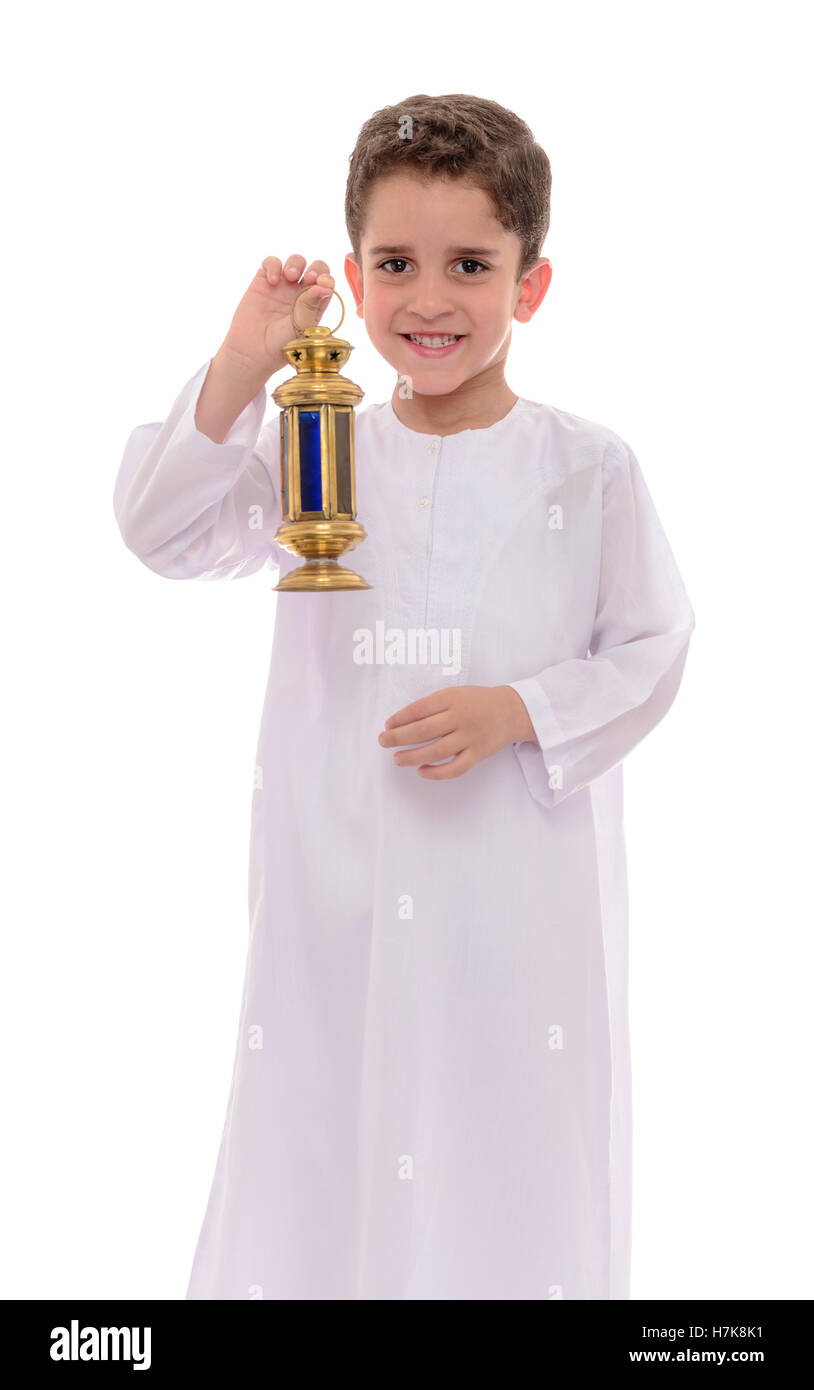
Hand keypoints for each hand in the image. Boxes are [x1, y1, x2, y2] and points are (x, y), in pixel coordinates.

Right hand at [217, 253, 335, 378]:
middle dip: (315, 267)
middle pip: (315, 268)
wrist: (252, 351)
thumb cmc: (280, 346)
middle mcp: (301, 294)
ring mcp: (283, 287)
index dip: (327, 279)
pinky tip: (272, 280)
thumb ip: (310, 306)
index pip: (327, 284)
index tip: (322, 283)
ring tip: (289, 276)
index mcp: (315, 305)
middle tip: (308, 278)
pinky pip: (272, 262)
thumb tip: (325, 286)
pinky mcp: (264, 282)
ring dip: (295, 263)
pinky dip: (273, 265)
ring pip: (296, 262)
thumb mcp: (300, 328)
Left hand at [378, 684, 535, 779]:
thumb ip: (432, 705)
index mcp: (452, 698)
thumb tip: (402, 722)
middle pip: (423, 730)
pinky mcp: (478, 754)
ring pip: (436, 751)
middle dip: (398, 737)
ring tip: (396, 759)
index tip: (387, 725)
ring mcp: (470, 737)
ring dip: (412, 756)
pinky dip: (437, 772)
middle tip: (383, 742)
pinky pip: (455, 768)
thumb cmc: (477, 702)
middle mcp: (460, 717)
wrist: (511, 710)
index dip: (399, 718)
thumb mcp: (455, 693)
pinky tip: (422, 771)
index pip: (419, 709)